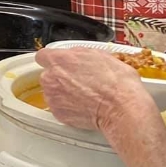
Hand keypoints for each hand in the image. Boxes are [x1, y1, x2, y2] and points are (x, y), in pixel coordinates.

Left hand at [36, 47, 152, 131]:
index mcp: (58, 60)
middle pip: (48, 75)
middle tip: (79, 82)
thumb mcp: (99, 55)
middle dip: (60, 78)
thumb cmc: (115, 82)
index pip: (43, 56)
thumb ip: (78, 54)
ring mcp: (52, 96)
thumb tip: (74, 55)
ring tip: (84, 96)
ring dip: (63, 93)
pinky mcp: (58, 113)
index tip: (62, 65)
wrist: (122, 108)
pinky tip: (84, 107)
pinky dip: (68, 107)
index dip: (54, 61)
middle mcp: (50, 77)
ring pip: (53, 92)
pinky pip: (59, 107)